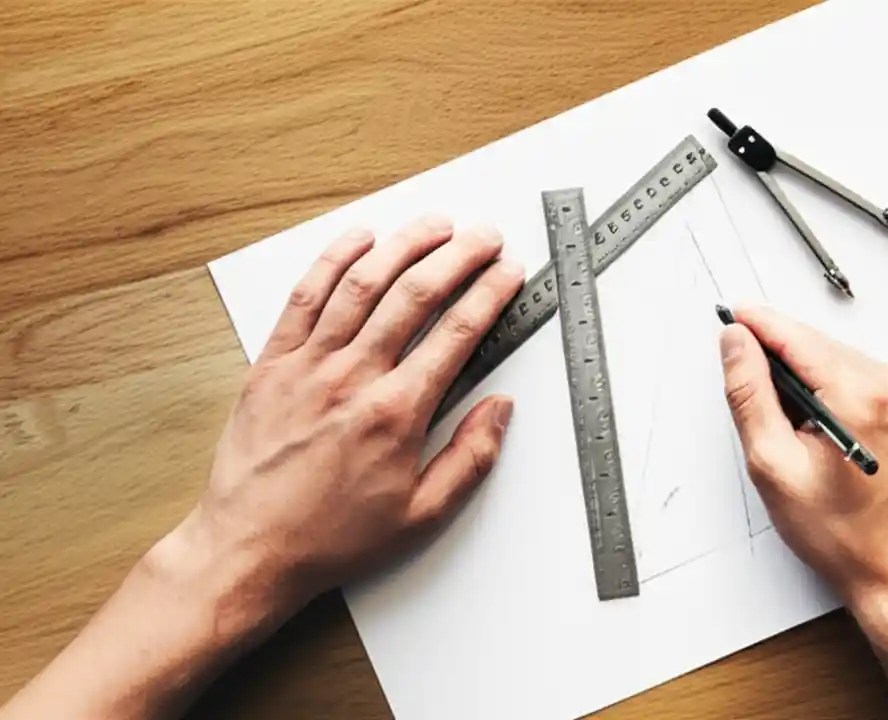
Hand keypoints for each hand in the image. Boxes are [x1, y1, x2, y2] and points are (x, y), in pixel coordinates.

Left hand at [168, 216, 524, 625]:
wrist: (247, 551)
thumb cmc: (331, 538)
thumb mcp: (421, 516)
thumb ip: (470, 458)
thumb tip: (500, 409)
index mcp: (396, 413)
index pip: (457, 334)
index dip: (490, 294)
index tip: (509, 272)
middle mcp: (353, 377)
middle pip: (416, 294)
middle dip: (459, 255)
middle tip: (485, 236)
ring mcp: (308, 365)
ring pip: (363, 283)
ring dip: (404, 244)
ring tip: (435, 223)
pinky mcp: (271, 364)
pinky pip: (306, 296)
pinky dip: (334, 259)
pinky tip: (359, 239)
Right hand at [717, 305, 887, 609]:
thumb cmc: (846, 537)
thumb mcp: (775, 466)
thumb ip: (750, 395)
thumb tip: (737, 346)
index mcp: (864, 396)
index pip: (797, 336)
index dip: (757, 325)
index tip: (730, 318)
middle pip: (818, 346)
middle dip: (780, 359)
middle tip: (752, 394)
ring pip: (838, 361)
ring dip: (806, 379)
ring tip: (790, 429)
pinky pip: (861, 380)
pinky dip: (832, 392)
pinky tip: (819, 432)